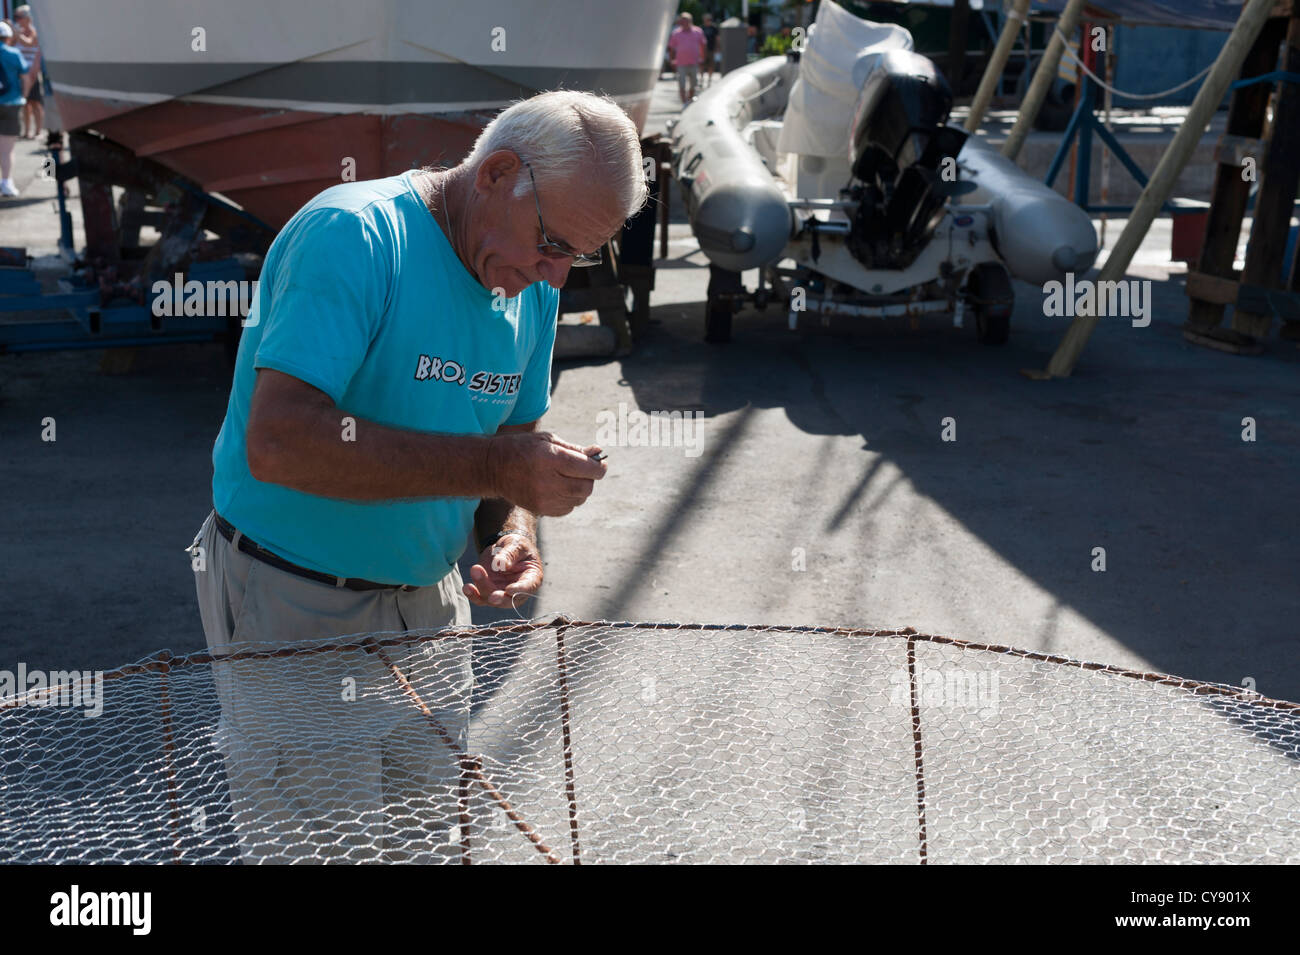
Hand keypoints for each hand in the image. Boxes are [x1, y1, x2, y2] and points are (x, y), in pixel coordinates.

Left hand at [462, 533, 542, 608]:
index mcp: (531, 578)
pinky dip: (472, 594)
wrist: (504, 548)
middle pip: (508, 600)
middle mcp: (517, 590)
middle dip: (499, 599)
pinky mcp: (487, 591)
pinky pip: (479, 597)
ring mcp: (501, 592)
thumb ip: (510, 554)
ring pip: (491, 598)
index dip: (520, 590)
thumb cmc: (516, 545)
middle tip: (492, 596)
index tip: (510, 589)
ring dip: (482, 588)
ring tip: (475, 570)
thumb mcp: (516, 544)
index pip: (528, 587)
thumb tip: (501, 564)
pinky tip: (467, 587)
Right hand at [489, 432, 605, 516]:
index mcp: (552, 459)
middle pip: (586, 487)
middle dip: (590, 478)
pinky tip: (559, 488)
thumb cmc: (523, 448)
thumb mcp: (548, 440)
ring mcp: (544, 498)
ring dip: (580, 489)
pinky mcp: (540, 509)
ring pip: (579, 499)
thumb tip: (598, 453)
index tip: (600, 463)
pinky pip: (568, 508)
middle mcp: (549, 481)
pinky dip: (570, 499)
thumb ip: (575, 449)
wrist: (493, 467)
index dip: (599, 467)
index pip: (589, 469)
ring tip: (567, 478)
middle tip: (584, 470)